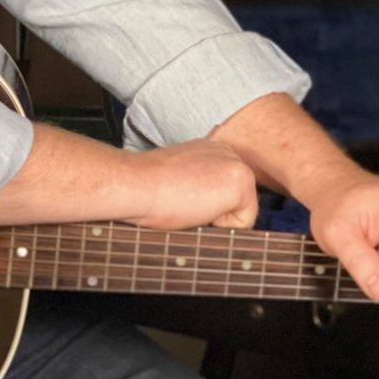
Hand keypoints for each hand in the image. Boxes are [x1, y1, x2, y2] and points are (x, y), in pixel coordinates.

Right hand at [122, 140, 259, 230]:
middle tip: (183, 202)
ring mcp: (237, 166)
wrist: (136, 183)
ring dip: (215, 221)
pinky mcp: (241, 183)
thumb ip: (198, 186)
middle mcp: (228, 152)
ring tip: (187, 205)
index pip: (225, 194)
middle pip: (237, 205)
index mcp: (211, 151)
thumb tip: (208, 212)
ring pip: (240, 215)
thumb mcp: (179, 182)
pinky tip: (196, 209)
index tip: (181, 200)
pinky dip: (220, 228)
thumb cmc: (147, 189)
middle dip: (214, 215)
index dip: (205, 209)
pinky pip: (242, 225)